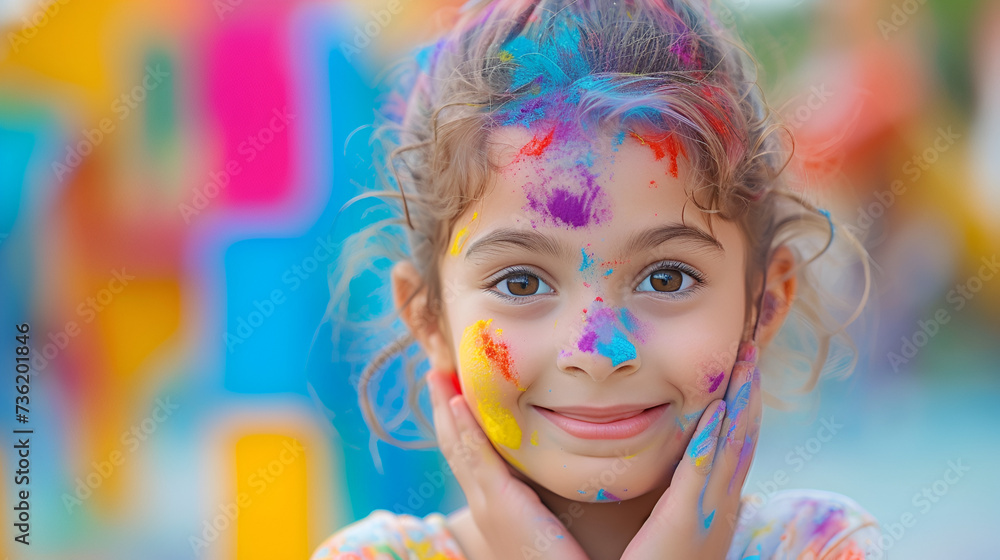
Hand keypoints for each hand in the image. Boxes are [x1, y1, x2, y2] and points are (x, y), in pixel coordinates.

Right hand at [427, 369, 589, 559]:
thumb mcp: (569, 524)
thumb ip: (573, 490)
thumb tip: (602, 457)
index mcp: (504, 511)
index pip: (476, 457)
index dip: (465, 425)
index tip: (459, 392)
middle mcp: (487, 507)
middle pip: (457, 447)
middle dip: (445, 410)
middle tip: (439, 373)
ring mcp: (488, 506)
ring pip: (457, 446)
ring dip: (445, 409)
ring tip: (438, 374)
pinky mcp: (498, 506)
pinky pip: (472, 458)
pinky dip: (461, 429)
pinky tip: (455, 401)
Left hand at [621, 341, 761, 559]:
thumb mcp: (672, 524)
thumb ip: (677, 491)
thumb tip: (666, 455)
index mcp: (715, 503)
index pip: (734, 443)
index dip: (742, 403)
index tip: (742, 366)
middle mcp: (720, 506)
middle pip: (743, 436)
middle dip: (749, 391)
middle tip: (750, 348)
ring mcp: (709, 514)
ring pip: (733, 448)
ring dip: (741, 403)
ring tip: (745, 363)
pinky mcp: (687, 524)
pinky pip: (701, 475)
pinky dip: (712, 442)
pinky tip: (716, 411)